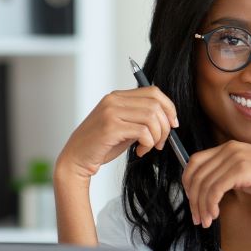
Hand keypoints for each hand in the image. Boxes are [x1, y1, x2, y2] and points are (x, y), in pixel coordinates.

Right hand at [55, 86, 178, 181]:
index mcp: (117, 96)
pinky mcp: (110, 127)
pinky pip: (143, 131)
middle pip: (155, 104)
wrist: (77, 159)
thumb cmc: (101, 145)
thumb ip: (140, 118)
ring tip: (150, 147)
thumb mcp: (124, 126)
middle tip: (161, 142)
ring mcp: (111, 112)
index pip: (153, 91)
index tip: (173, 124)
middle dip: (165, 125)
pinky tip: (140, 151)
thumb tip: (167, 118)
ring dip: (157, 136)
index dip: (169, 107)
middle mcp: (114, 100)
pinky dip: (148, 143)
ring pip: (152, 117)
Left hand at [181, 141, 250, 227]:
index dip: (188, 183)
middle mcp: (228, 149)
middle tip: (197, 217)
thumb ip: (225, 174)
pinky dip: (211, 204)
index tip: (192, 201)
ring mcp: (234, 157)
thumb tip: (205, 190)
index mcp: (227, 147)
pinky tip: (215, 214)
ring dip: (201, 206)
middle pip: (196, 174)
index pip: (194, 161)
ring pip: (204, 184)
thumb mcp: (243, 172)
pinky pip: (215, 189)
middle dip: (192, 199)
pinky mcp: (241, 170)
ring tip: (206, 221)